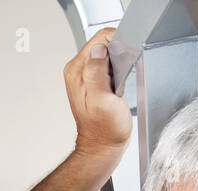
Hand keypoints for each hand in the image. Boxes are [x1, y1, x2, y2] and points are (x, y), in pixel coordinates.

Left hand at [64, 27, 132, 161]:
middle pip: (105, 43)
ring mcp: (86, 75)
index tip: (121, 65)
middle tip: (117, 81)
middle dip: (119, 57)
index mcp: (77, 70)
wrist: (103, 145)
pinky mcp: (95, 81)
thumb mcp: (102, 100)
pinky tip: (116, 89)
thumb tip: (98, 49)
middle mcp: (78, 70)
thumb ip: (97, 72)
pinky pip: (111, 65)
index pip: (100, 38)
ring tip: (116, 87)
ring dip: (119, 67)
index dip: (118, 46)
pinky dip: (119, 74)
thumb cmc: (104, 129)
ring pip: (109, 54)